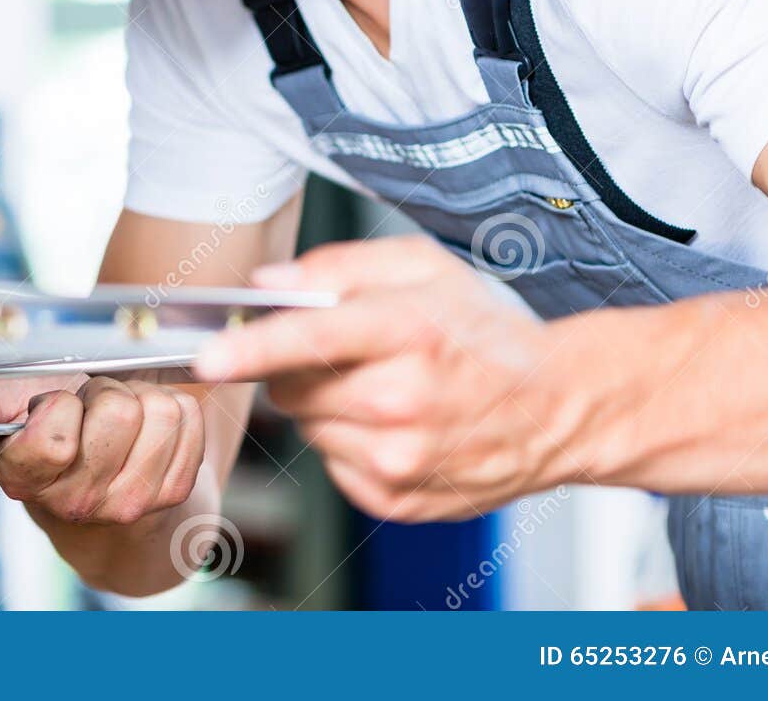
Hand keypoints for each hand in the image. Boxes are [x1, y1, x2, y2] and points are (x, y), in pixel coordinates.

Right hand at [0, 373, 205, 525]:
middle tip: (93, 407)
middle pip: (118, 412)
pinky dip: (176, 413)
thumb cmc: (54, 427)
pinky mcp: (174, 493)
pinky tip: (151, 430)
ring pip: (160, 414)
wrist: (109, 473)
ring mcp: (129, 503)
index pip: (54, 438)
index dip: (60, 406)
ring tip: (123, 418)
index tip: (55, 405)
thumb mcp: (10, 410)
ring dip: (144, 400)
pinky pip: (190, 423)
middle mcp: (76, 502)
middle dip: (108, 392)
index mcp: (25, 478)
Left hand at [195, 235, 572, 521]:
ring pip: (308, 428)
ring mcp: (402, 459)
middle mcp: (405, 400)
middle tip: (350, 356)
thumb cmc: (486, 333)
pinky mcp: (398, 499)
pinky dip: (349, 444)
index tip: (209, 357)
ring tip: (384, 392)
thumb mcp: (423, 268)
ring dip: (327, 408)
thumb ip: (339, 266)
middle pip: (294, 388)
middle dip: (300, 368)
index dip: (253, 348)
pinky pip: (332, 465)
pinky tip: (395, 428)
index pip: (312, 339)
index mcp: (410, 331)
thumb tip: (269, 284)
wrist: (558, 407)